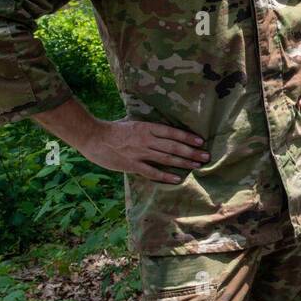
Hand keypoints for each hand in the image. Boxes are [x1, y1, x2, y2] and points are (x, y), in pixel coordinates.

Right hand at [79, 118, 209, 184]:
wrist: (94, 137)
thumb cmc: (114, 129)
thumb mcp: (134, 122)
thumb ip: (149, 126)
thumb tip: (164, 127)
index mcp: (147, 127)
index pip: (172, 132)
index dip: (187, 137)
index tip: (200, 141)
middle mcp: (146, 139)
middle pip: (173, 146)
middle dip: (191, 151)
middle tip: (206, 156)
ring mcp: (139, 153)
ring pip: (166, 158)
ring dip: (183, 162)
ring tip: (198, 165)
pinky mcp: (132, 165)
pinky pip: (152, 172)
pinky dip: (165, 176)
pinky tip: (177, 179)